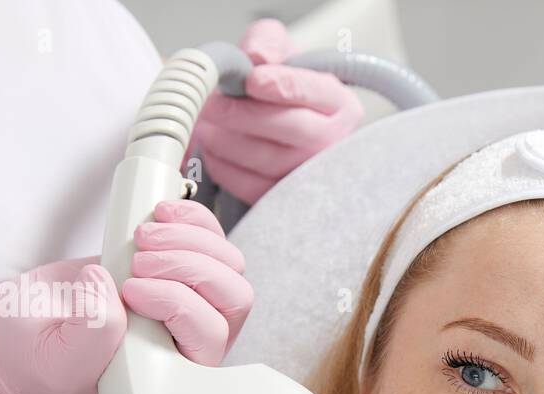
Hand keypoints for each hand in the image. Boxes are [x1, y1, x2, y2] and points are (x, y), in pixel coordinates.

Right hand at [0, 199, 251, 393]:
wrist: (23, 330)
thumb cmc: (41, 357)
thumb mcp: (59, 356)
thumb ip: (92, 332)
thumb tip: (111, 284)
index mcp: (174, 371)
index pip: (209, 334)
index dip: (178, 303)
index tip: (129, 292)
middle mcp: (189, 337)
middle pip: (233, 297)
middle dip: (191, 266)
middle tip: (140, 257)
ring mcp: (187, 299)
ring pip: (228, 264)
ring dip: (191, 238)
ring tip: (141, 235)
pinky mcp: (173, 267)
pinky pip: (209, 238)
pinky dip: (192, 218)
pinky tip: (159, 212)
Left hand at [192, 18, 363, 204]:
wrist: (273, 129)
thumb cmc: (277, 93)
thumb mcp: (276, 54)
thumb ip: (267, 43)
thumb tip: (257, 57)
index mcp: (339, 103)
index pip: (314, 92)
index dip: (281, 85)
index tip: (250, 79)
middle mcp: (335, 142)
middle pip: (294, 129)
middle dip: (244, 116)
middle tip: (211, 104)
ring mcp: (314, 176)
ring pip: (271, 161)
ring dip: (228, 142)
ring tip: (205, 125)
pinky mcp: (288, 200)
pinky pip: (255, 188)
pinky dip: (225, 168)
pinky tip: (213, 150)